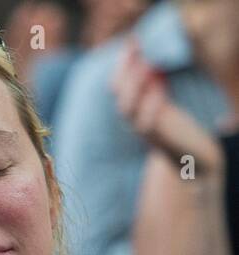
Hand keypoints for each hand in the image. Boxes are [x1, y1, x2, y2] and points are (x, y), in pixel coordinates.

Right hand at [113, 39, 223, 175]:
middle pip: (118, 94)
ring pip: (127, 109)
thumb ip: (154, 88)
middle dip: (125, 70)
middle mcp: (134, 120)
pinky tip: (160, 87)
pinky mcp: (157, 139)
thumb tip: (151, 61)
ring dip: (135, 85)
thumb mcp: (165, 105)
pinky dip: (151, 103)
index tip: (133, 42)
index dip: (123, 64)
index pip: (117, 85)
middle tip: (136, 49)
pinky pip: (146, 123)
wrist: (190, 158)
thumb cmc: (179, 129)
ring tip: (148, 65)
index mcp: (133, 110)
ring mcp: (143, 130)